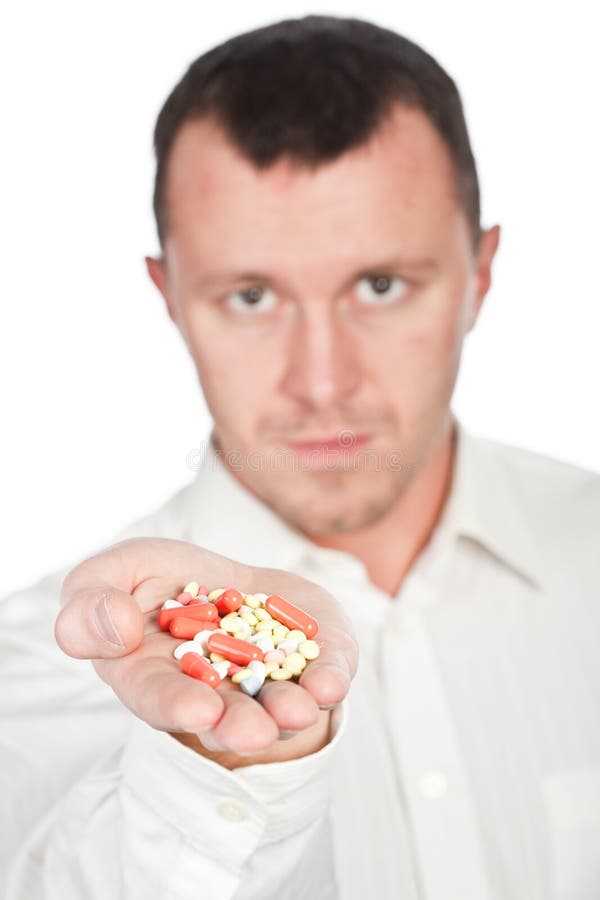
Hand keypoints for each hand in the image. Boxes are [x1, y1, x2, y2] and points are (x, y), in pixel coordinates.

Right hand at [55, 537, 357, 766]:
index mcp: (156, 678)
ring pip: (278, 705)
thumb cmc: (157, 580)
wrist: (226, 578)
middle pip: (226, 717)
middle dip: (241, 726)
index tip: (200, 710)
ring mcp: (270, 682)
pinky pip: (323, 674)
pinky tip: (331, 682)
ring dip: (289, 711)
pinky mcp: (313, 660)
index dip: (177, 706)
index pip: (160, 698)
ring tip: (297, 710)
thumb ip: (90, 604)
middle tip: (254, 731)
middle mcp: (216, 694)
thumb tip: (117, 629)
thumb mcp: (112, 574)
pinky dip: (329, 679)